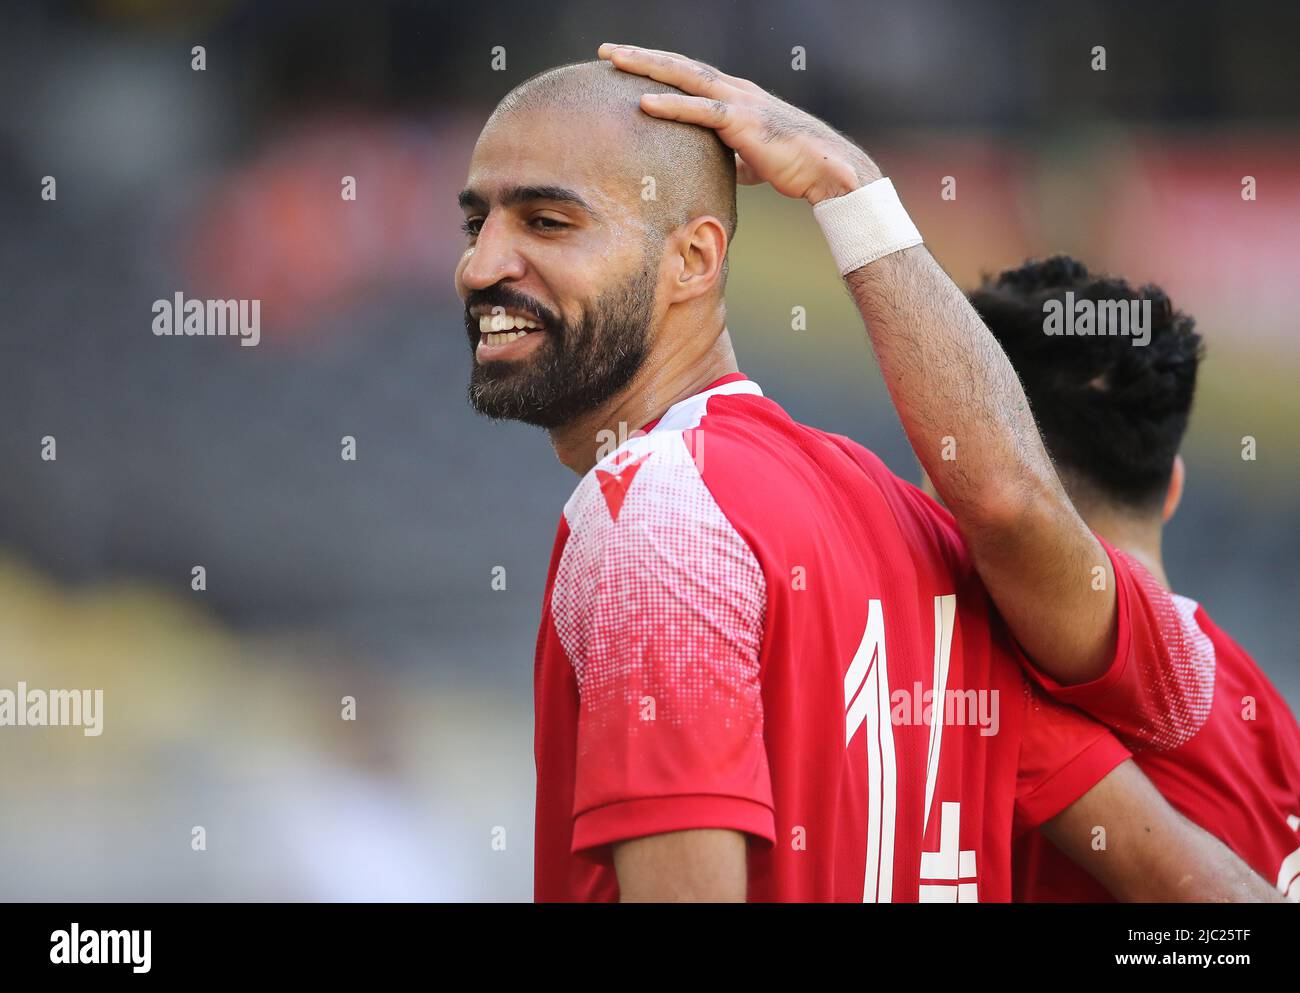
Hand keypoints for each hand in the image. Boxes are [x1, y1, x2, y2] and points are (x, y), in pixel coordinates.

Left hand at [597, 43, 881, 204]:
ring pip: (686, 77)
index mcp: (735, 97)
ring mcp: (739, 102)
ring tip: (615, 61)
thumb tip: (717, 168)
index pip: (689, 75)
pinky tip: (644, 102)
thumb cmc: (793, 165)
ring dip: (648, 67)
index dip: (657, 68)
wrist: (826, 169)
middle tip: (606, 51)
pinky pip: (701, 110)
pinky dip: (671, 105)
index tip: (626, 65)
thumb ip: (732, 156)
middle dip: (642, 57)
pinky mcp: (743, 122)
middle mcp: (735, 91)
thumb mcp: (754, 160)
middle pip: (680, 66)